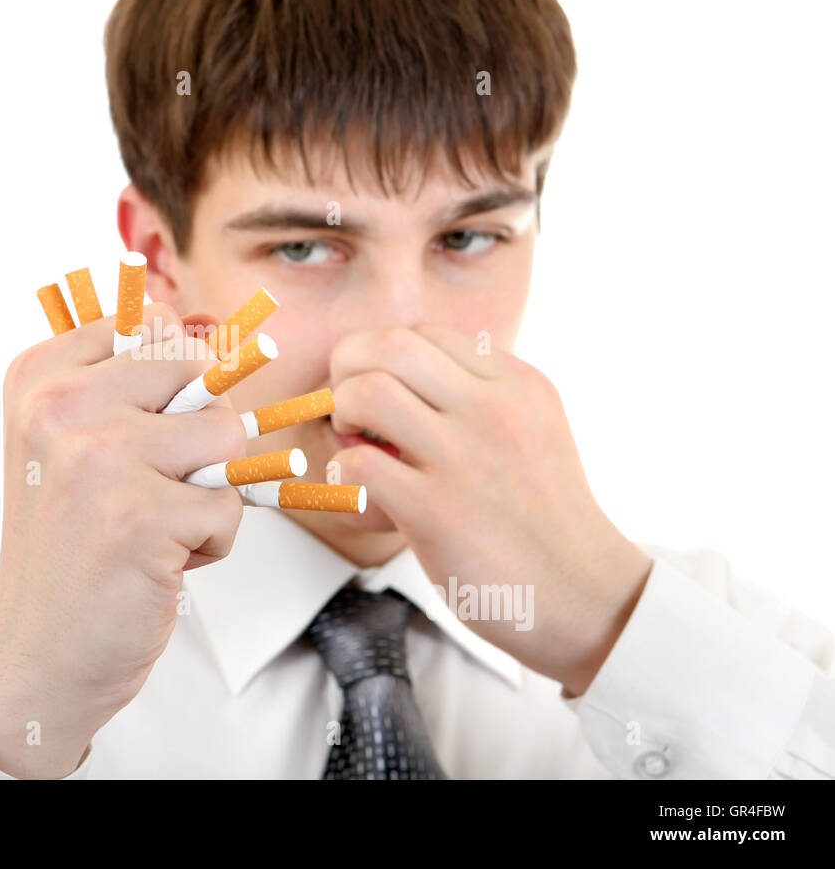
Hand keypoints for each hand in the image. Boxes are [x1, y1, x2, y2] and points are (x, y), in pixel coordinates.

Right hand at [0, 303, 246, 777]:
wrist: (38, 649)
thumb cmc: (70, 543)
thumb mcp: (66, 441)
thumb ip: (126, 382)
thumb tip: (226, 339)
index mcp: (40, 375)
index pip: (151, 324)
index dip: (173, 379)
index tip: (143, 427)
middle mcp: (60, 406)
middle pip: (198, 370)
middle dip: (199, 432)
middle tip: (151, 483)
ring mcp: (99, 459)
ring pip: (226, 435)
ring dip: (209, 489)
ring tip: (155, 523)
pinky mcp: (142, 516)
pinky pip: (230, 503)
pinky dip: (212, 540)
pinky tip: (158, 561)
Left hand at [328, 323, 652, 696]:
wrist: (589, 598)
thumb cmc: (546, 520)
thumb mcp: (533, 431)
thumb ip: (479, 399)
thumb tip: (399, 381)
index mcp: (519, 384)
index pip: (425, 334)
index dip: (382, 357)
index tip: (379, 393)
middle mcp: (493, 409)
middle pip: (388, 344)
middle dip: (348, 369)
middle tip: (350, 412)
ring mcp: (464, 457)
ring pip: (366, 391)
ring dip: (342, 414)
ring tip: (355, 446)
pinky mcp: (435, 510)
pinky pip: (357, 464)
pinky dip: (343, 475)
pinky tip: (362, 494)